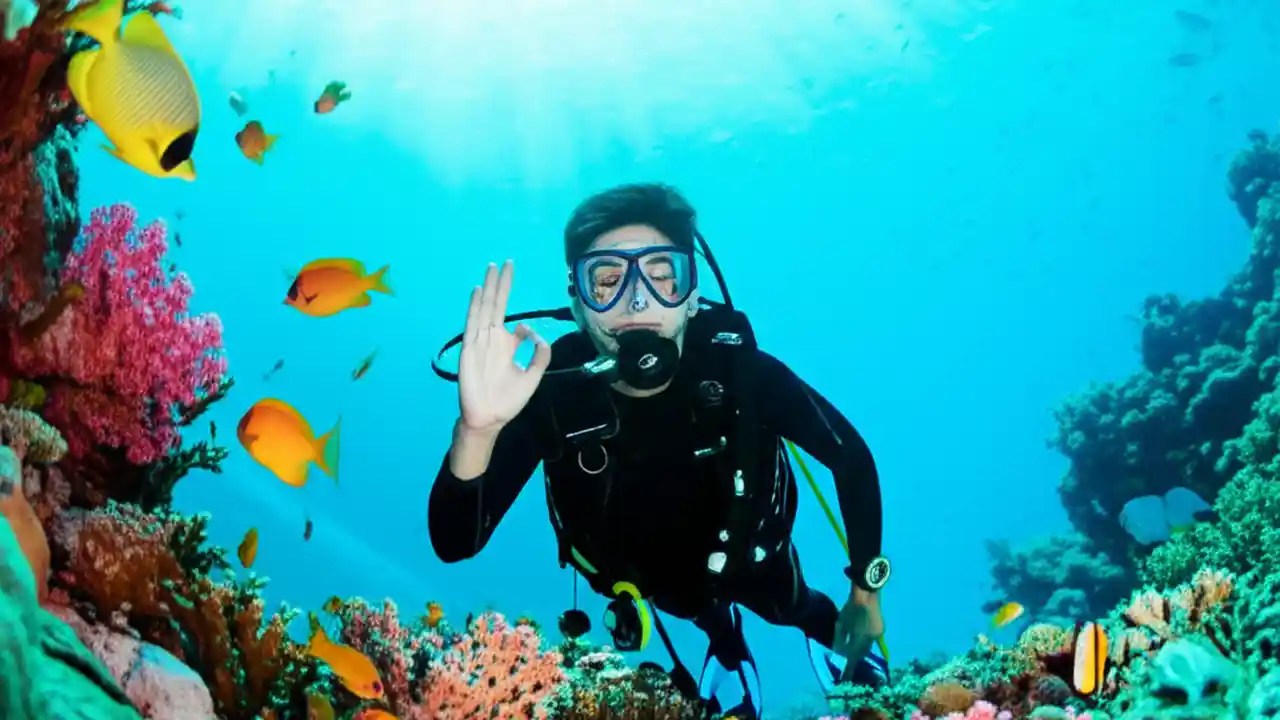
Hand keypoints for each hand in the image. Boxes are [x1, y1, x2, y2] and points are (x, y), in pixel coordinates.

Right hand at [457, 260, 551, 433]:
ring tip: (492, 267)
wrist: (488, 417)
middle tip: (505, 263)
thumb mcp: (532, 376)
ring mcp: (480, 341)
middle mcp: (492, 339)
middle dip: (502, 284)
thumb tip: (538, 335)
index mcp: (506, 346)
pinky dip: (476, 306)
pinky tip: (479, 290)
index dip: (524, 325)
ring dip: (489, 288)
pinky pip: (473, 322)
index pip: (512, 322)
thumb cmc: (508, 400)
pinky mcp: (470, 348)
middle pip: (498, 306)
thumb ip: (539, 356)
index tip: (528, 333)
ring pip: (485, 308)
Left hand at [833, 588, 884, 681]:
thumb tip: (838, 653)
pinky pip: (872, 639)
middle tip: (847, 658)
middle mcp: (872, 640)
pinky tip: (860, 637)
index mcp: (861, 639)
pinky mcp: (881, 628)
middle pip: (862, 653)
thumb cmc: (850, 607)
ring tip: (852, 647)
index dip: (849, 669)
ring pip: (868, 646)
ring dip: (860, 648)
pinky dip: (865, 640)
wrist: (867, 592)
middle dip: (854, 657)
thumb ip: (839, 640)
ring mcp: (878, 634)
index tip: (844, 678)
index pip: (853, 658)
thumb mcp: (841, 623)